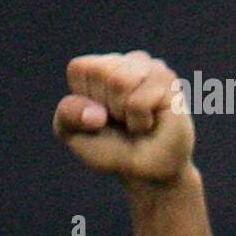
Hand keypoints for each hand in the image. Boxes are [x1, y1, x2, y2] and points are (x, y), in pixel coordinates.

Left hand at [52, 51, 194, 184]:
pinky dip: (139, 122)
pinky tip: (149, 124)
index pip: (79, 69)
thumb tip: (97, 113)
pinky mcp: (168, 81)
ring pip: (120, 81)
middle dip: (106, 107)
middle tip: (120, 122)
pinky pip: (138, 101)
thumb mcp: (75, 134)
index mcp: (99, 67)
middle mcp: (126, 62)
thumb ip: (67, 114)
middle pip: (100, 72)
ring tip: (133, 122)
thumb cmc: (111, 150)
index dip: (83, 102)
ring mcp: (149, 67)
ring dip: (122, 113)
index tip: (98, 118)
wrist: (144, 174)